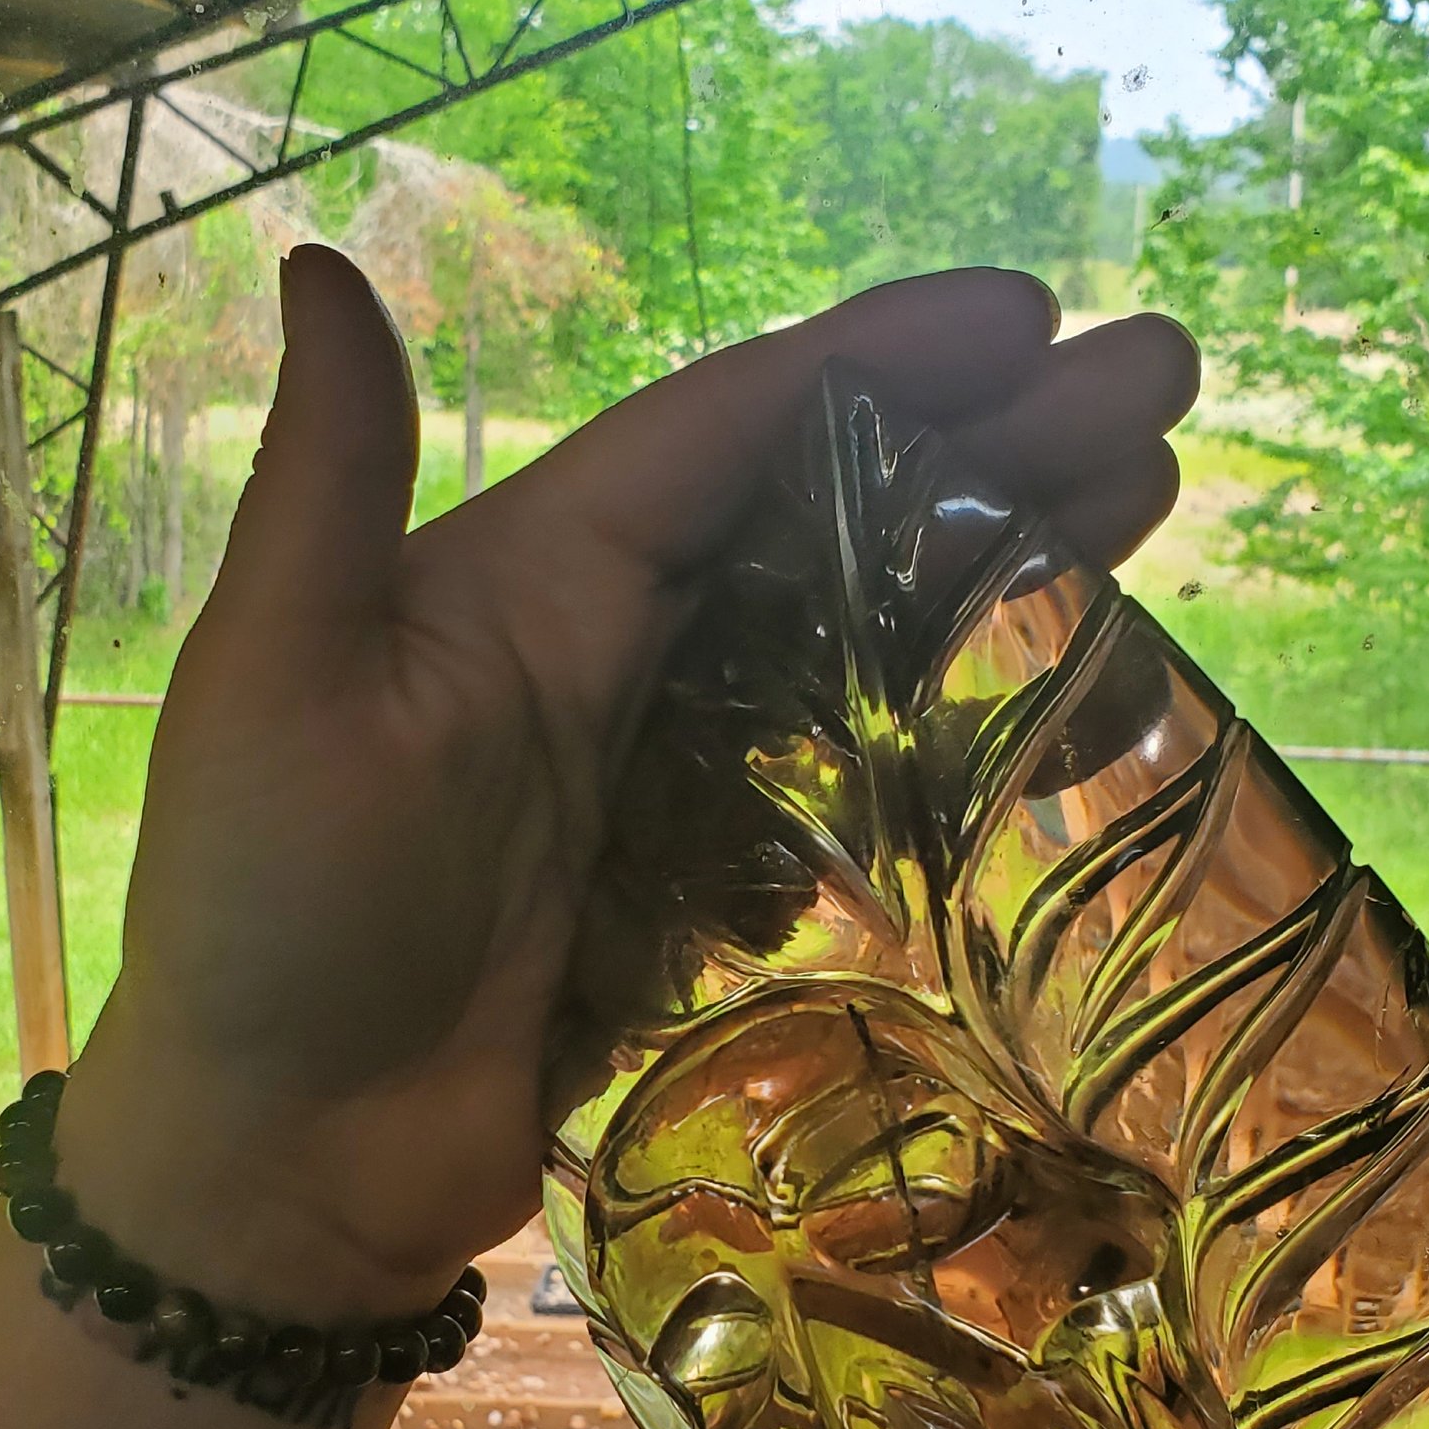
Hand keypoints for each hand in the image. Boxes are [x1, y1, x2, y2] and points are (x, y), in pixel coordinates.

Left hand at [56, 252, 1197, 1310]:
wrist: (282, 1166)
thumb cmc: (265, 920)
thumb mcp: (278, 685)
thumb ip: (329, 481)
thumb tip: (317, 262)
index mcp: (531, 571)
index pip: (734, 427)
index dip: (881, 361)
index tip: (1029, 315)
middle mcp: (619, 647)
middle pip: (841, 512)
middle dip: (997, 437)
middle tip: (1163, 381)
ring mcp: (679, 774)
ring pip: (877, 631)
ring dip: (1013, 557)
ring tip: (1160, 493)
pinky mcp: (718, 897)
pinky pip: (874, 789)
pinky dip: (978, 735)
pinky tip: (1095, 701)